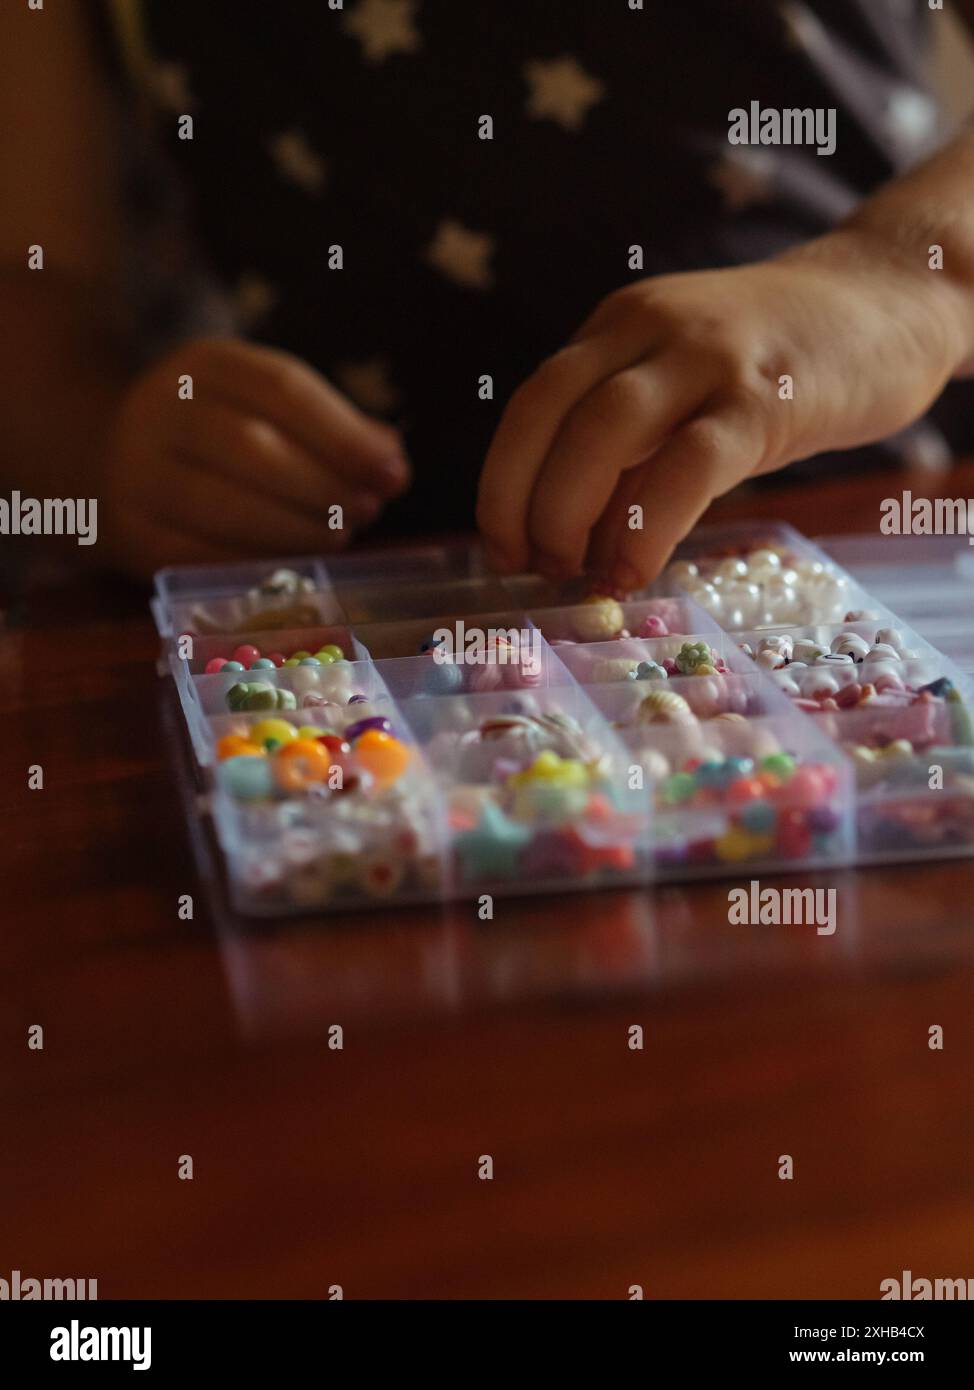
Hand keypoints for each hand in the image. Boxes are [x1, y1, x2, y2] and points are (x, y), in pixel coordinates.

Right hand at [99, 337, 409, 575]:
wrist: (109, 461)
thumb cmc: (218, 437)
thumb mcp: (269, 410)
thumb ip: (334, 430)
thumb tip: (392, 462)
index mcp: (206, 365)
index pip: (282, 389)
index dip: (345, 435)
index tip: (395, 473)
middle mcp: (163, 410)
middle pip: (252, 447)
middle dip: (323, 485)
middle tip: (368, 511)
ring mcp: (139, 473)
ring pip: (222, 504)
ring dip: (296, 528)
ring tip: (340, 536)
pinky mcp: (132, 533)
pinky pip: (201, 554)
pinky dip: (257, 562)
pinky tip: (295, 564)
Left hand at [477, 228, 969, 589]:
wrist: (888, 299)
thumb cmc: (777, 361)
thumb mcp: (685, 382)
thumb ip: (633, 445)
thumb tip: (572, 538)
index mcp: (619, 325)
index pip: (533, 402)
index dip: (502, 480)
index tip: (501, 546)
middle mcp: (652, 328)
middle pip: (551, 414)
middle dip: (524, 502)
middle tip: (535, 567)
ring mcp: (709, 358)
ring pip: (603, 432)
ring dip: (569, 513)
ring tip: (574, 573)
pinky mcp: (765, 399)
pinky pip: (687, 467)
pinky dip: (647, 528)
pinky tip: (633, 571)